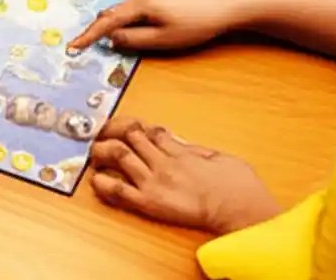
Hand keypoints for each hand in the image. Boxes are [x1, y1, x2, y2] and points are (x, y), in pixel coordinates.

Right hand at [69, 0, 238, 51]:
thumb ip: (133, 40)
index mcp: (142, 2)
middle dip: (105, 28)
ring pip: (130, 8)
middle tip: (94, 44)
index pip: (108, 21)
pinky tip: (150, 26)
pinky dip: (137, 16)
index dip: (90, 35)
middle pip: (117, 11)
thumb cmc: (197, 24)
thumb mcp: (163, 40)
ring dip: (125, 23)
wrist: (227, 5)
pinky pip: (141, 4)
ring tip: (134, 39)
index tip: (74, 46)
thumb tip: (112, 38)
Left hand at [89, 118, 280, 235]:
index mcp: (181, 149)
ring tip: (94, 151)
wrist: (241, 208)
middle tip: (101, 133)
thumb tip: (183, 145)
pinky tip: (95, 180)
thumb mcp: (219, 157)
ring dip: (102, 150)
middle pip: (129, 135)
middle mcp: (163, 161)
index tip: (130, 130)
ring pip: (119, 154)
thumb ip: (197, 150)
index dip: (137, 128)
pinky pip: (119, 190)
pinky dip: (103, 183)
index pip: (151, 131)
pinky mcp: (149, 202)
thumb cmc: (239, 186)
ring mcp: (154, 180)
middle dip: (113, 130)